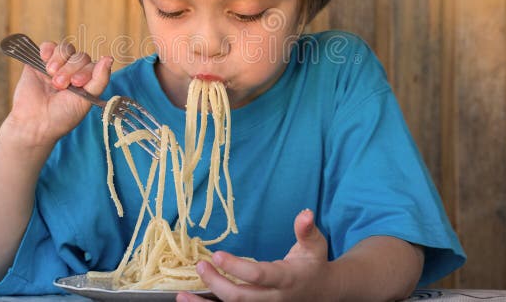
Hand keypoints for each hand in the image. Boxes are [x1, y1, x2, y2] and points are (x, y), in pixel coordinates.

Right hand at [4, 39, 113, 147]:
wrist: (34, 122)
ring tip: (51, 75)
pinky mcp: (39, 62)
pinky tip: (44, 59)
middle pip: (79, 56)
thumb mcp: (86, 100)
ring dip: (60, 59)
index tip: (77, 83)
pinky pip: (48, 46)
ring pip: (65, 49)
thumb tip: (109, 58)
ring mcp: (56, 66)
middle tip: (60, 85)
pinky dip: (47, 49)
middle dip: (71, 68)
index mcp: (86, 81)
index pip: (93, 64)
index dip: (86, 70)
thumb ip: (99, 79)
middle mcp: (73, 72)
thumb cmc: (62, 116)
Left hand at [178, 209, 332, 301]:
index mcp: (286, 279)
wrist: (324, 294)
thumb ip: (306, 230)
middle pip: (241, 298)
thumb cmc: (314, 266)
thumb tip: (305, 213)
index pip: (259, 276)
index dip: (237, 267)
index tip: (218, 255)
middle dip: (217, 284)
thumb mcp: (315, 246)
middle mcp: (274, 299)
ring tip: (182, 295)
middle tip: (200, 266)